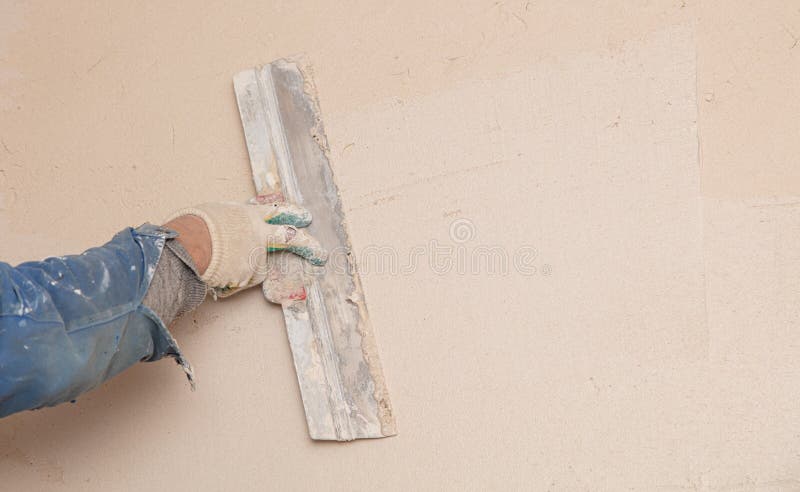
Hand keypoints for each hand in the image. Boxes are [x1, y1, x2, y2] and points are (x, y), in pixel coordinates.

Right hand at [164, 195, 325, 297]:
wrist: (189, 245)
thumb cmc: (194, 227)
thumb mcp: (215, 214)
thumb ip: (231, 221)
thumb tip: (231, 227)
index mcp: (249, 215)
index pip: (277, 212)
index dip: (292, 214)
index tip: (306, 217)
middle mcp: (259, 235)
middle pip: (290, 239)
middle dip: (308, 246)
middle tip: (320, 255)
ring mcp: (257, 256)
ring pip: (257, 266)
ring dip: (243, 269)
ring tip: (220, 267)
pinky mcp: (251, 275)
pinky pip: (242, 280)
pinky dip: (232, 281)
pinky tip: (216, 276)